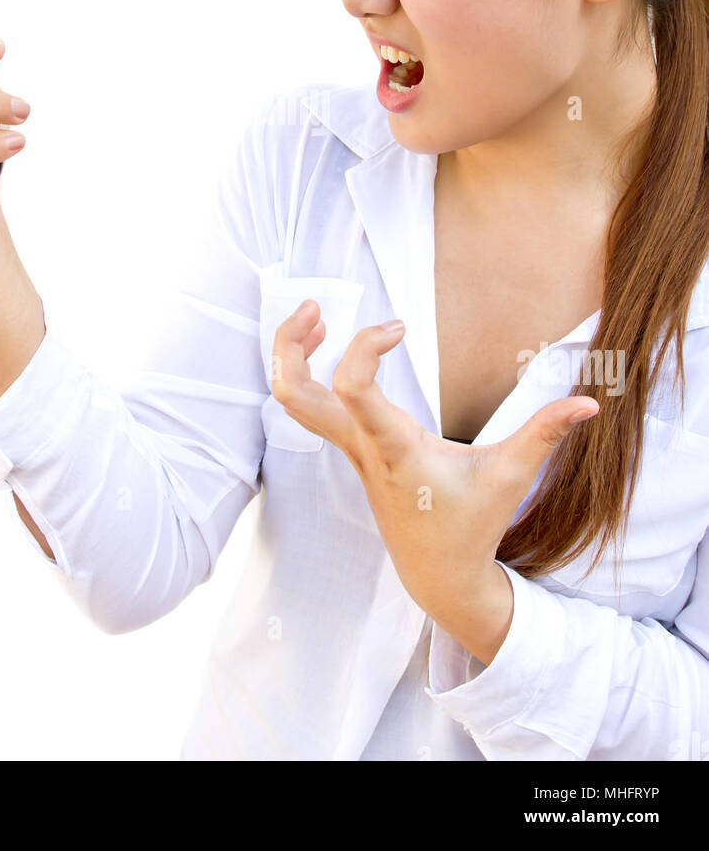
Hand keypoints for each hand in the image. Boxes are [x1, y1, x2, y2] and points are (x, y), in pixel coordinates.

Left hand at [271, 301, 599, 660]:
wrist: (438, 575)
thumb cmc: (472, 525)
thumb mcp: (509, 477)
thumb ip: (544, 434)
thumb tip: (591, 403)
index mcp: (393, 448)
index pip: (352, 389)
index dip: (365, 345)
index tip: (401, 326)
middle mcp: (361, 446)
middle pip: (293, 394)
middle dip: (289, 345)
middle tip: (316, 305)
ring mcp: (349, 449)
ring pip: (291, 399)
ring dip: (290, 354)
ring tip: (315, 315)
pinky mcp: (351, 449)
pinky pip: (309, 406)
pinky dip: (307, 370)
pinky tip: (330, 343)